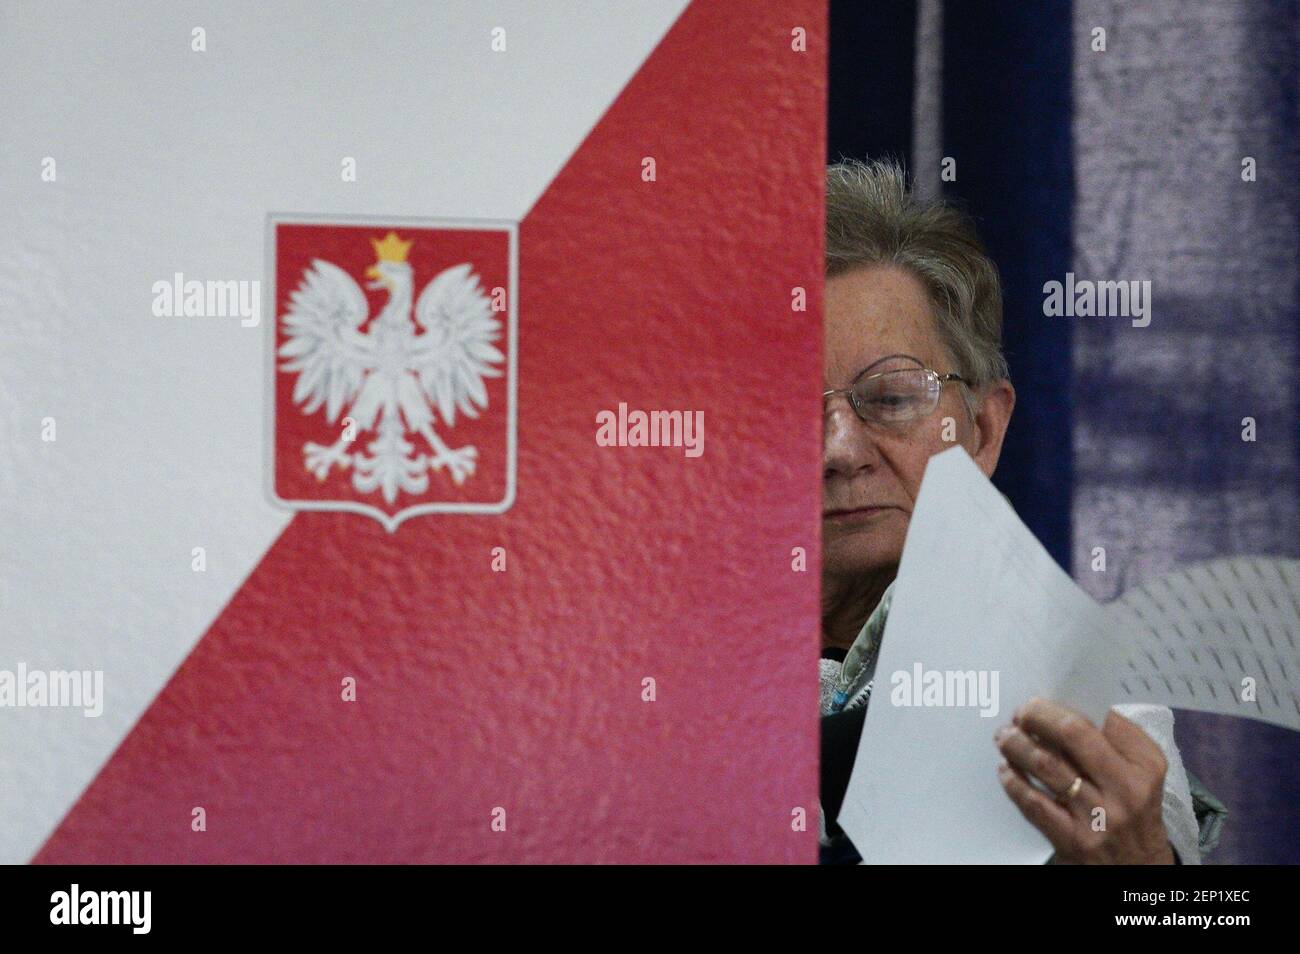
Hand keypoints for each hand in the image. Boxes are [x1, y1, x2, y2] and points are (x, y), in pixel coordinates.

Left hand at [994, 697, 1174, 863]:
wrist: (1139, 868)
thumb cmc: (1132, 811)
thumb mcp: (1140, 775)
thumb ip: (1113, 742)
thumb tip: (1061, 709)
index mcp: (1145, 764)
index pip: (1102, 719)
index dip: (1063, 705)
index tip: (1040, 701)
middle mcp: (1126, 788)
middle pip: (1071, 734)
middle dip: (1037, 716)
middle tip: (1019, 713)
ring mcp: (1100, 816)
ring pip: (1046, 765)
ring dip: (1017, 744)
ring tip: (1005, 737)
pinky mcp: (1075, 841)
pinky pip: (1033, 802)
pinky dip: (1013, 781)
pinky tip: (1006, 770)